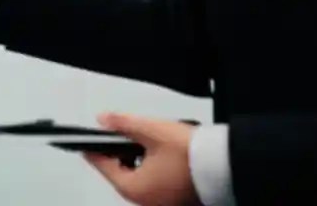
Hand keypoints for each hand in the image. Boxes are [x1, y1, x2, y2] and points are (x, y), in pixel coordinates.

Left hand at [83, 113, 199, 205]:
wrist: (228, 164)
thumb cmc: (193, 154)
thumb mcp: (151, 131)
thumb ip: (123, 124)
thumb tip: (103, 119)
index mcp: (135, 189)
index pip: (104, 167)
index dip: (95, 149)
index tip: (87, 141)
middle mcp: (147, 201)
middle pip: (121, 174)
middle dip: (120, 153)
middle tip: (121, 135)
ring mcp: (163, 203)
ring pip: (139, 178)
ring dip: (138, 160)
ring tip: (146, 141)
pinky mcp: (177, 200)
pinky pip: (156, 184)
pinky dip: (154, 169)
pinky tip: (162, 154)